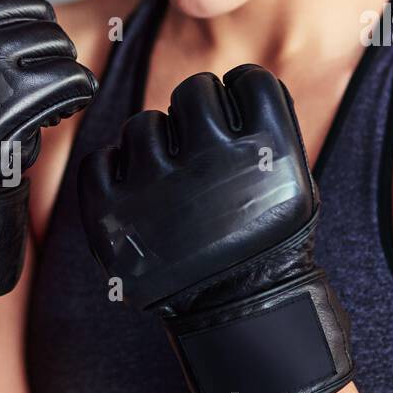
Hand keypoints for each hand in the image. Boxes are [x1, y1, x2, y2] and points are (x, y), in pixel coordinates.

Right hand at [0, 0, 97, 298]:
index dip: (16, 11)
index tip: (12, 45)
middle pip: (33, 7)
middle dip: (43, 42)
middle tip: (33, 79)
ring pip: (58, 44)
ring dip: (60, 71)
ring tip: (40, 101)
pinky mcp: (17, 100)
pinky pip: (73, 81)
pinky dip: (74, 99)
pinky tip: (52, 116)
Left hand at [77, 64, 352, 392]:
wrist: (233, 309)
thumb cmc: (263, 242)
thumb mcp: (292, 184)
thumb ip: (268, 131)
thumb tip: (238, 86)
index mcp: (265, 151)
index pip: (250, 82)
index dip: (243, 93)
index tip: (238, 113)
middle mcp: (211, 161)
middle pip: (194, 92)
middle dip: (199, 108)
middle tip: (200, 138)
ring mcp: (157, 186)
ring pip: (144, 124)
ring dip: (157, 141)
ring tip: (170, 175)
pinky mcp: (113, 211)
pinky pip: (100, 159)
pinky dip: (113, 167)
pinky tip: (135, 185)